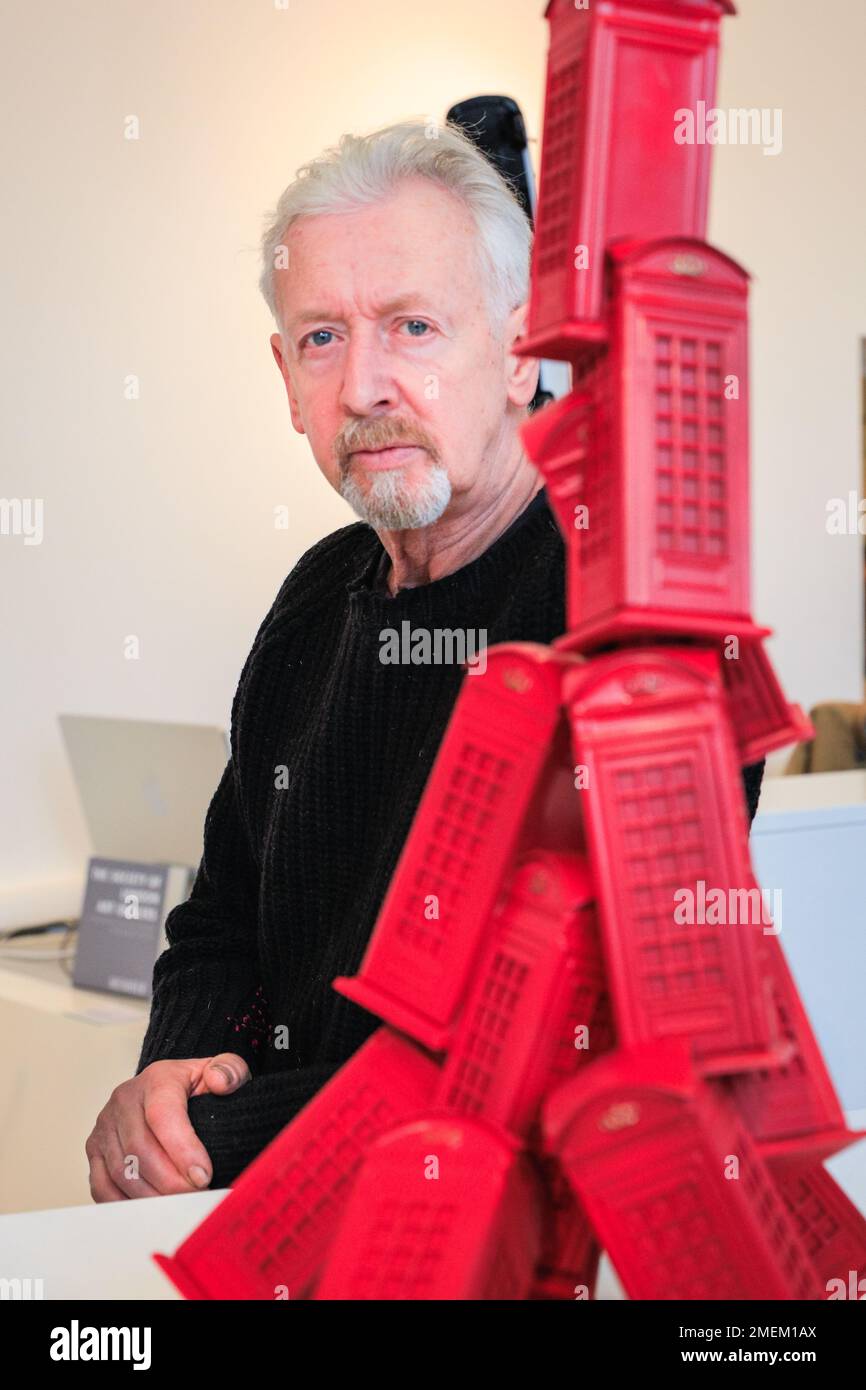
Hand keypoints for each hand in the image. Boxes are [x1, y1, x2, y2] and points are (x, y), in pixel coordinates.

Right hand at [86, 1053, 250, 1200]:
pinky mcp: (95, 1150)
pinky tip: (151, 1209)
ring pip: (121, 1172)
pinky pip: (102, 1185)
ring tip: (179, 1206)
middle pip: (140, 1150)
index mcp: (156, 1079)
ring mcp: (105, 1126)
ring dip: (151, 1197)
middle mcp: (124, 1100)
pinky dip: (125, 1203)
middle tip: (196, 1197)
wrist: (168, 1086)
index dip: (182, 1150)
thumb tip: (221, 1083)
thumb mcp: (222, 1069)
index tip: (204, 1176)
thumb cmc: (196, 1085)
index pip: (162, 1115)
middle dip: (171, 1182)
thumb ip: (230, 1070)